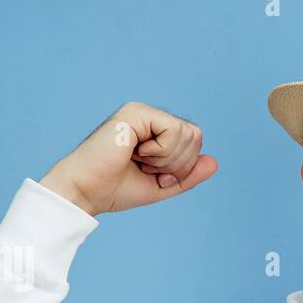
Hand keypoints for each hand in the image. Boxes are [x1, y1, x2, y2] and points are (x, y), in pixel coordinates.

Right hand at [40, 101, 218, 215]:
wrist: (87, 191)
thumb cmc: (116, 189)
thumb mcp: (162, 186)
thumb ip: (187, 175)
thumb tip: (214, 162)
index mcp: (156, 132)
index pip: (195, 143)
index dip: (183, 167)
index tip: (154, 175)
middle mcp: (150, 118)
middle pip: (196, 136)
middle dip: (177, 164)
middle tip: (146, 168)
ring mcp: (143, 112)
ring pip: (188, 133)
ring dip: (168, 159)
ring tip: (140, 161)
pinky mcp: (136, 112)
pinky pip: (174, 130)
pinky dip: (161, 152)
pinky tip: (136, 152)